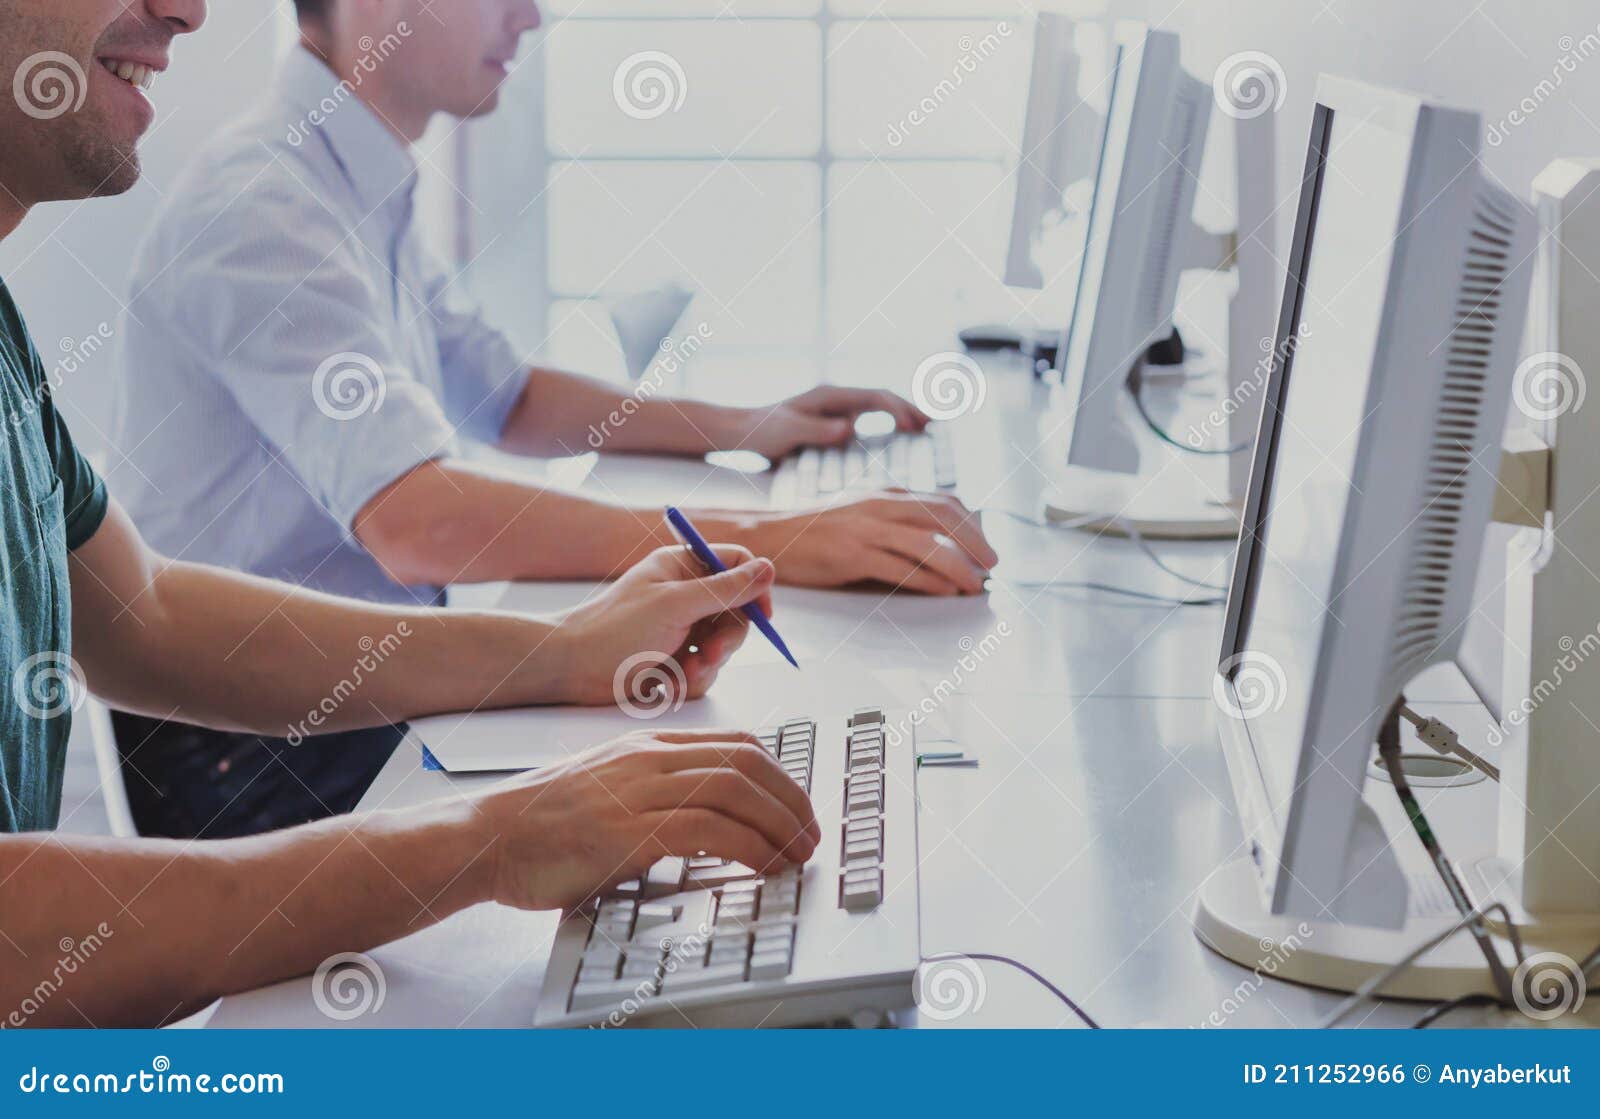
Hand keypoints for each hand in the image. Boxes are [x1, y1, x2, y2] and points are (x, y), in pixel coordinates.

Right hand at [479, 729, 821, 910]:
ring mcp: (638, 789)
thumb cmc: (540, 822)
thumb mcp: (607, 790)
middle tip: (811, 835)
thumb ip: (653, 794)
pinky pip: (709, 829)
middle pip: (747, 761)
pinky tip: (765, 866)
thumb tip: (703, 823)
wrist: (485, 836)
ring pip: (736, 789)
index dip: (779, 774)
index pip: (735, 743)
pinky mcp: (628, 829)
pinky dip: (750, 847)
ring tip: (798, 857)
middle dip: (792, 799)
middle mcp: (648, 758)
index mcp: (646, 744)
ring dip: (780, 825)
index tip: (797, 807)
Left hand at [553, 544, 775, 705]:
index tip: (762, 615)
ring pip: (721, 647)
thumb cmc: (613, 630)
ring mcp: (680, 628)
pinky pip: (703, 671)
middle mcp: (685, 595)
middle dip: (725, 640)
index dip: (754, 588)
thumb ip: (725, 589)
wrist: (571, 669)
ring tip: (680, 675)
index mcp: (682, 567)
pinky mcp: (674, 658)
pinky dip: (689, 681)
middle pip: (736, 613)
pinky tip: (666, 686)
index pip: (736, 565)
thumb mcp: (676, 605)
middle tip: (708, 654)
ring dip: (706, 666)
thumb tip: (768, 570)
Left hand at [734, 386, 928, 459]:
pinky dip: (887, 426)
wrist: (742, 432)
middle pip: (881, 399)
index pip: (874, 397)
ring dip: (901, 416)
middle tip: (933, 425)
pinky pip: (868, 421)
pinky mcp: (833, 422)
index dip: (897, 410)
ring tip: (926, 429)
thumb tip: (850, 429)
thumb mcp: (787, 430)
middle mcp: (836, 398)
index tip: (913, 426)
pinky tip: (898, 438)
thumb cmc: (763, 431)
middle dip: (908, 409)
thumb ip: (817, 430)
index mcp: (830, 395)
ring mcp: (836, 409)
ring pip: (878, 408)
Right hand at [749, 490, 998, 595]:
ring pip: (927, 544)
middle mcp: (879, 505)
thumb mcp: (859, 513)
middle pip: (943, 516)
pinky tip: (945, 590)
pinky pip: (902, 568)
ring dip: (959, 567)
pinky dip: (930, 580)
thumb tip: (935, 542)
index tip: (985, 543)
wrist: (771, 537)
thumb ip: (893, 521)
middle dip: (975, 541)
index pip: (941, 500)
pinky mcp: (852, 555)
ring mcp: (865, 529)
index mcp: (884, 494)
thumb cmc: (816, 531)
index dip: (971, 522)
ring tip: (975, 585)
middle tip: (992, 564)